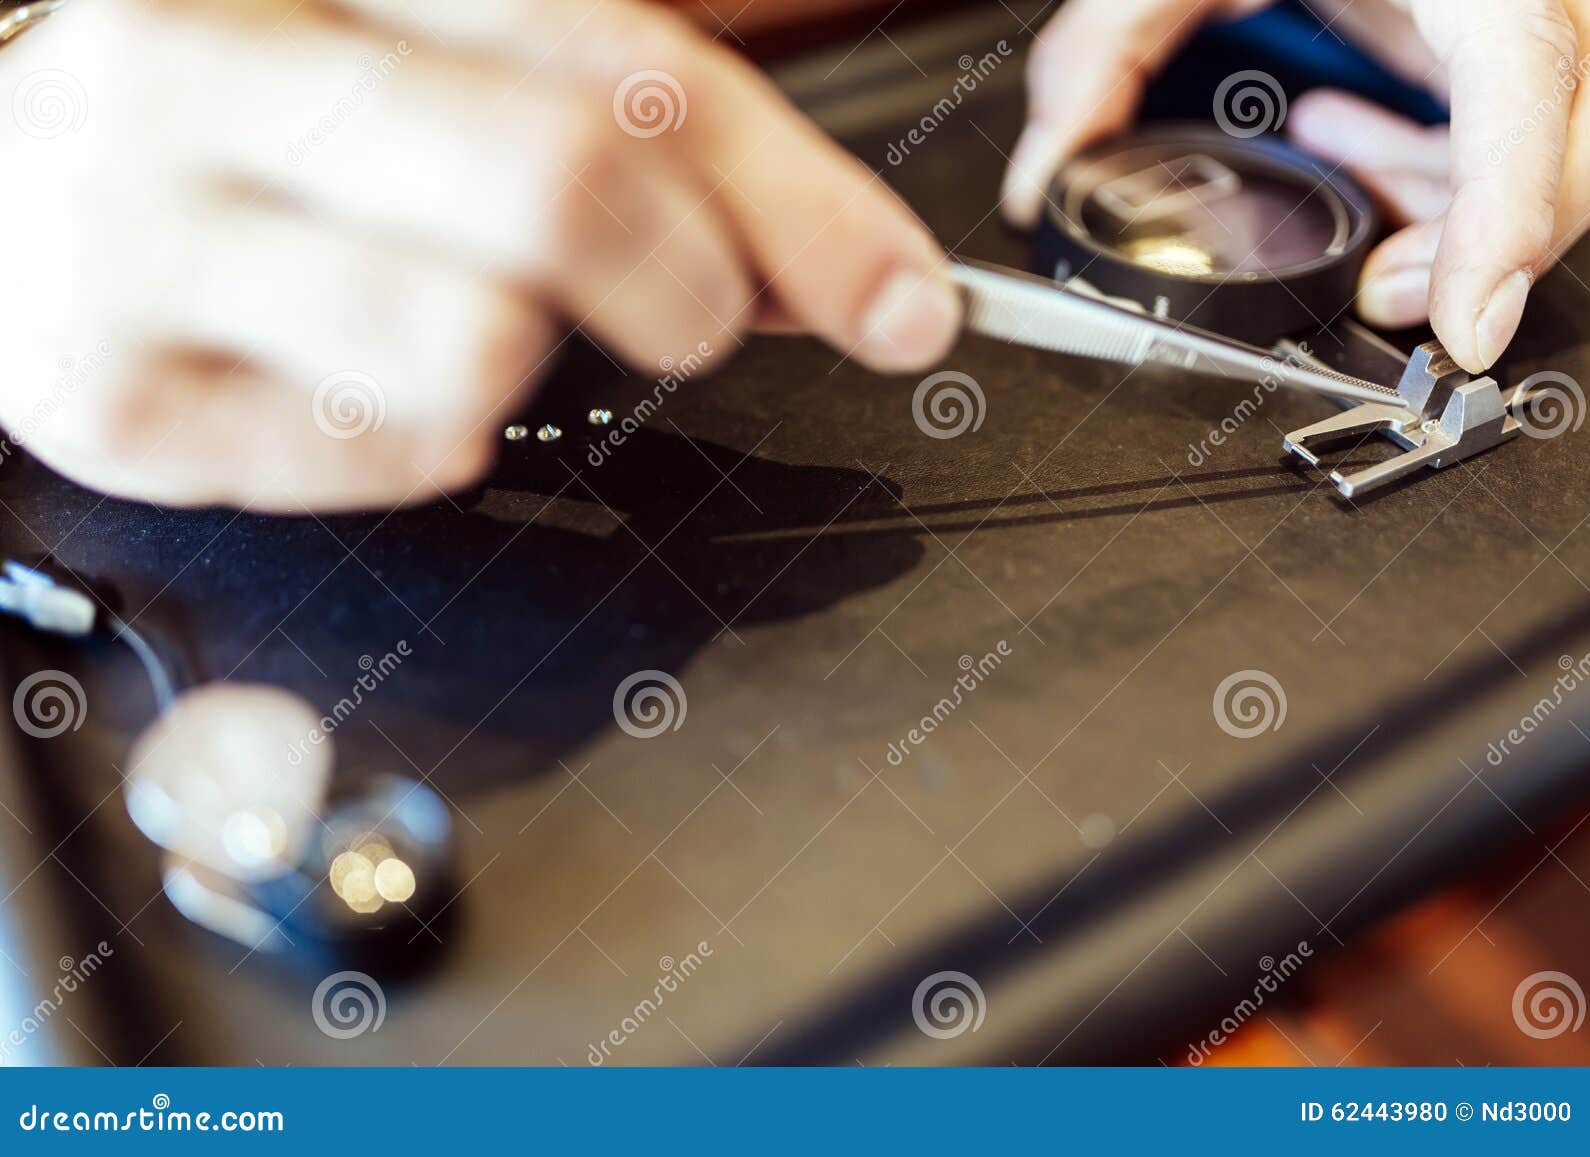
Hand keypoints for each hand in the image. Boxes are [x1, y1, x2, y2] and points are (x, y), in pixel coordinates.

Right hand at [1, 0, 958, 511]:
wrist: (12, 191)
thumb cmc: (264, 131)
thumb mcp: (446, 78)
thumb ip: (632, 141)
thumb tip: (824, 269)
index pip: (630, 69)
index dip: (800, 203)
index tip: (902, 302)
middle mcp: (219, 68)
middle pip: (559, 184)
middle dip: (685, 287)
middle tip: (688, 320)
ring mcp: (146, 235)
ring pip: (473, 351)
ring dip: (525, 368)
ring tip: (461, 325)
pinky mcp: (119, 395)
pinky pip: (381, 459)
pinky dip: (420, 441)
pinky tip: (352, 379)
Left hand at [1003, 0, 1589, 374]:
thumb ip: (1106, 41)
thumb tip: (1051, 165)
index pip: (1524, 89)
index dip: (1503, 222)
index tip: (1466, 326)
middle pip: (1576, 148)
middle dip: (1474, 245)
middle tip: (1376, 291)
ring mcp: (1538, 3)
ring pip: (1559, 146)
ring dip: (1447, 197)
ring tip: (1328, 150)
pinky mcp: (1507, 21)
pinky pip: (1522, 118)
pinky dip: (1440, 154)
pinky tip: (1343, 124)